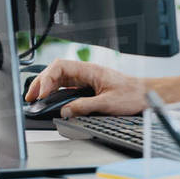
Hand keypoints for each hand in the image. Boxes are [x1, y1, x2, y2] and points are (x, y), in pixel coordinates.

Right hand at [24, 60, 179, 118]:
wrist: (149, 96)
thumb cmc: (134, 95)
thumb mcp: (107, 104)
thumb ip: (84, 107)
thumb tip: (65, 111)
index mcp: (91, 70)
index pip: (60, 67)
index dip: (46, 79)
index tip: (40, 94)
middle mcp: (88, 72)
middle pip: (57, 71)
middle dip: (41, 82)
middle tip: (30, 97)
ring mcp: (88, 79)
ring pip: (61, 78)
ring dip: (47, 86)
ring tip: (36, 98)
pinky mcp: (91, 87)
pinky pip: (69, 85)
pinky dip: (57, 91)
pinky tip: (51, 99)